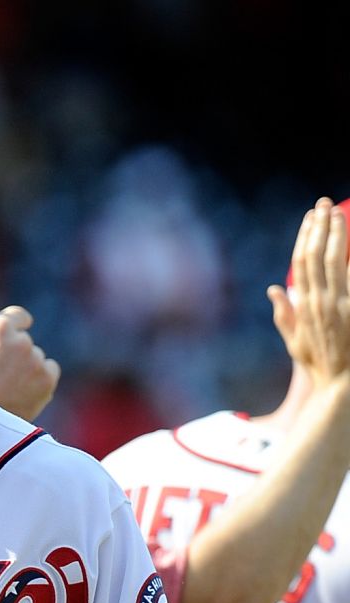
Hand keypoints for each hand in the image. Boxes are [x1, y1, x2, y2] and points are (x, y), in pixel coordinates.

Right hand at [0, 281, 58, 421]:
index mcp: (0, 327)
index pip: (18, 317)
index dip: (3, 333)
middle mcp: (23, 341)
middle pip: (24, 339)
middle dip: (11, 351)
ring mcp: (37, 361)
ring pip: (35, 356)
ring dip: (23, 366)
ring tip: (1, 386)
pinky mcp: (48, 380)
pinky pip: (48, 371)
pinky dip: (36, 379)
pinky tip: (16, 392)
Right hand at [273, 199, 349, 384]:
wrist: (339, 382)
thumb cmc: (319, 363)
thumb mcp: (295, 340)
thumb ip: (285, 313)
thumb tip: (276, 288)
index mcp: (304, 304)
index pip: (301, 262)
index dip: (305, 237)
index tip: (310, 218)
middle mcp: (318, 300)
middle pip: (315, 256)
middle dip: (319, 228)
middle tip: (324, 204)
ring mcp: (336, 304)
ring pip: (332, 260)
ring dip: (335, 234)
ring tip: (337, 213)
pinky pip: (348, 276)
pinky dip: (349, 258)